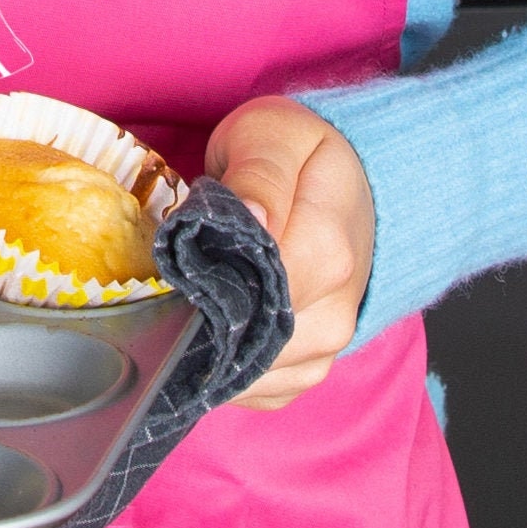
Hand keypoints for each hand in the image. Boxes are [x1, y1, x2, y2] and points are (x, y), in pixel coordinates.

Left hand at [201, 97, 374, 410]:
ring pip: (247, 376)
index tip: (180, 259)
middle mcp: (333, 316)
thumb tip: (251, 220)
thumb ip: (260, 174)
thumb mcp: (276, 136)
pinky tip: (213, 328)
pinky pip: (256, 392)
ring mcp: (325, 349)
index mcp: (327, 254)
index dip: (202, 282)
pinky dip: (225, 369)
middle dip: (198, 318)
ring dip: (208, 347)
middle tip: (177, 279)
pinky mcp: (310, 369)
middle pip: (244, 343)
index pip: (252, 294)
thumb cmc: (301, 155)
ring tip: (193, 299)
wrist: (348, 184)